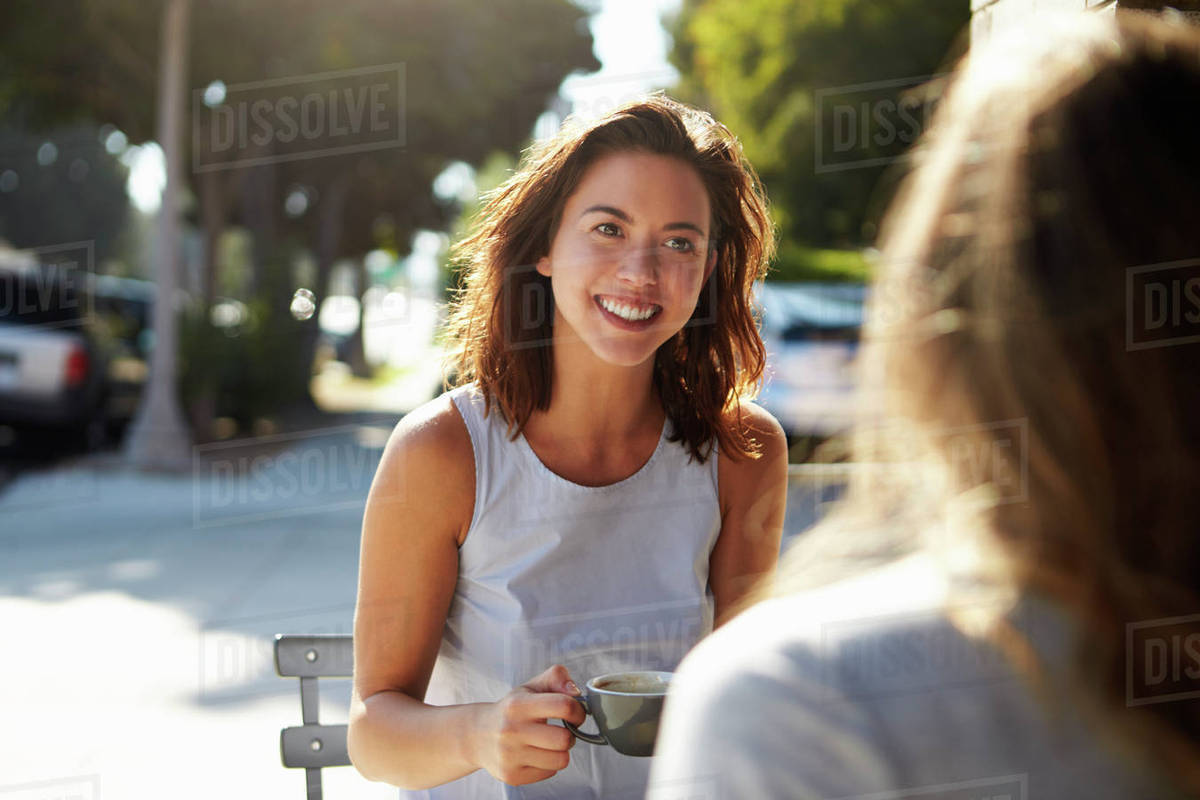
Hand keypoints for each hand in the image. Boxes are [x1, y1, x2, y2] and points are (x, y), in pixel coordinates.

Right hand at [468, 664, 585, 785]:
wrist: (477, 735)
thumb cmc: (511, 710)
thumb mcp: (530, 687)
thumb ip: (555, 678)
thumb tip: (576, 691)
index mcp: (517, 705)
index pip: (563, 705)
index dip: (578, 710)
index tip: (576, 714)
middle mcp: (511, 730)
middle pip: (564, 739)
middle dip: (570, 735)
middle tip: (561, 731)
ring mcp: (510, 756)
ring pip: (560, 760)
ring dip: (560, 751)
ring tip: (548, 743)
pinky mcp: (512, 775)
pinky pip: (549, 773)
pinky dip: (548, 765)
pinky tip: (536, 755)